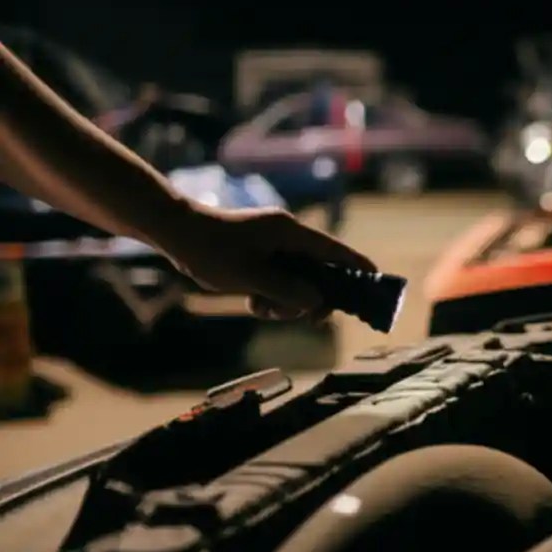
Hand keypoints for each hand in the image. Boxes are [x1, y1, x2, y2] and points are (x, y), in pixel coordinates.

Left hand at [153, 202, 376, 320]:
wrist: (174, 232)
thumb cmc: (210, 249)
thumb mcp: (249, 275)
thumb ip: (286, 290)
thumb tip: (317, 303)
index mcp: (291, 233)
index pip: (336, 252)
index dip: (359, 268)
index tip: (377, 283)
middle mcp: (288, 237)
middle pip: (319, 272)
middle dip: (311, 298)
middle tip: (303, 319)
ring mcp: (275, 246)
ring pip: (299, 281)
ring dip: (287, 301)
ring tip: (262, 308)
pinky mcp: (262, 255)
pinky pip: (281, 280)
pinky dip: (272, 296)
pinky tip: (253, 301)